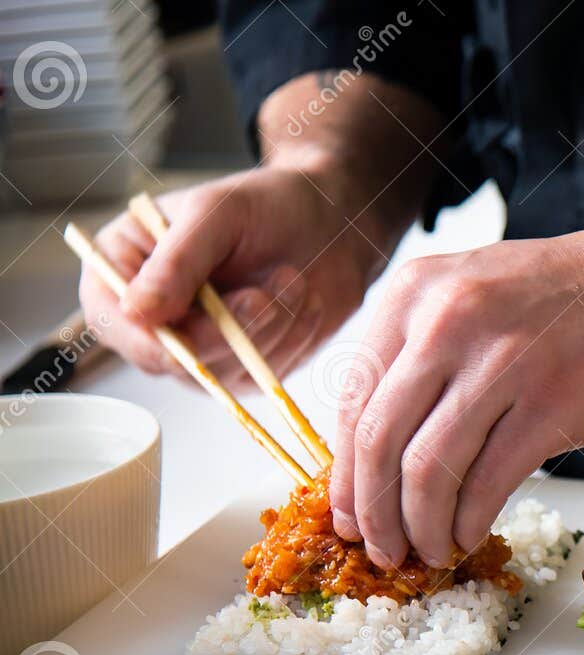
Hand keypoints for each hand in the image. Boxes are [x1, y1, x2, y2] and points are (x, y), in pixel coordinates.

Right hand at [79, 163, 380, 382]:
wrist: (329, 223)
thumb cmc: (266, 205)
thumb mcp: (217, 214)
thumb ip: (177, 261)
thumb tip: (135, 311)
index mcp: (124, 267)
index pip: (112, 321)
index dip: (148, 339)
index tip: (192, 330)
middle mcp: (154, 316)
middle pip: (170, 359)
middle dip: (226, 332)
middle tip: (264, 295)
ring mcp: (199, 347)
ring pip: (221, 373)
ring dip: (268, 329)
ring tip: (292, 279)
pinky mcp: (243, 367)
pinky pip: (260, 376)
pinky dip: (291, 340)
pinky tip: (304, 302)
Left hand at [330, 215, 583, 568]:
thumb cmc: (574, 296)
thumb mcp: (477, 293)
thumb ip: (424, 351)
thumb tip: (381, 451)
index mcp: (415, 292)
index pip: (349, 399)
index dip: (343, 473)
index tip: (347, 514)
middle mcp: (448, 321)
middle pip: (377, 441)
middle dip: (371, 514)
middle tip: (378, 550)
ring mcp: (503, 362)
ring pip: (426, 471)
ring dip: (419, 529)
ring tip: (428, 552)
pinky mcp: (554, 404)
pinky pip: (487, 483)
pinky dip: (467, 523)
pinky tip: (468, 535)